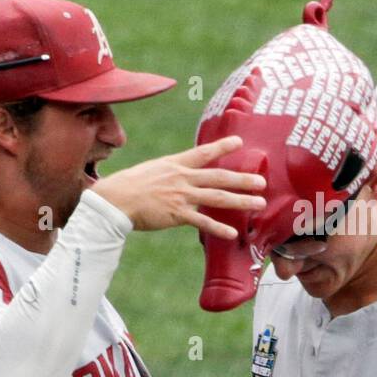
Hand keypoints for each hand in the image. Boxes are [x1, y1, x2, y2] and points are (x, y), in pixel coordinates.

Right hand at [91, 135, 265, 237]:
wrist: (114, 199)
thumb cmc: (128, 186)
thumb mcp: (151, 171)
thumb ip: (169, 173)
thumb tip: (179, 176)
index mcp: (175, 164)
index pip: (203, 152)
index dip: (222, 146)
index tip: (239, 141)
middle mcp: (182, 177)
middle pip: (219, 176)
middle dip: (243, 179)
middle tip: (262, 182)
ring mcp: (181, 195)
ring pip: (217, 198)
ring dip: (240, 201)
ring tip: (259, 204)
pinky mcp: (176, 214)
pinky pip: (202, 222)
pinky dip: (218, 228)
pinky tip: (233, 234)